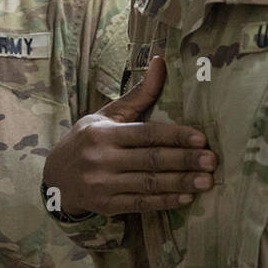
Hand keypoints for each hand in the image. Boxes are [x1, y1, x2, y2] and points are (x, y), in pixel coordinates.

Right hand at [42, 56, 215, 216]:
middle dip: (184, 161)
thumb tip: (160, 62)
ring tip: (207, 182)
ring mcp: (103, 185)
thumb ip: (138, 95)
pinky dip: (164, 201)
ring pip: (148, 184)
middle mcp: (101, 159)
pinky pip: (140, 204)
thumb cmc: (87, 140)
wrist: (55, 177)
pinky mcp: (106, 205)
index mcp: (103, 133)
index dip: (175, 136)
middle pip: (150, 159)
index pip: (145, 133)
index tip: (201, 138)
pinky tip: (186, 198)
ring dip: (180, 183)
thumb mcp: (107, 115)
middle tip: (211, 161)